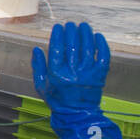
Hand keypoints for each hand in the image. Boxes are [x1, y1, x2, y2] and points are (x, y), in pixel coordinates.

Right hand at [31, 22, 128, 138]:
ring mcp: (88, 73)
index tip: (58, 27)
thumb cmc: (57, 99)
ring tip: (84, 26)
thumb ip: (38, 66)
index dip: (57, 35)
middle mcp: (72, 72)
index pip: (57, 48)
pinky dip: (101, 45)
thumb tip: (36, 49)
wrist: (77, 114)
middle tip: (71, 24)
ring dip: (86, 34)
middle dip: (71, 31)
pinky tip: (98, 36)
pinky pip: (103, 57)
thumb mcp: (41, 85)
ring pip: (88, 48)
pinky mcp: (100, 76)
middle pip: (73, 45)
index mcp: (56, 74)